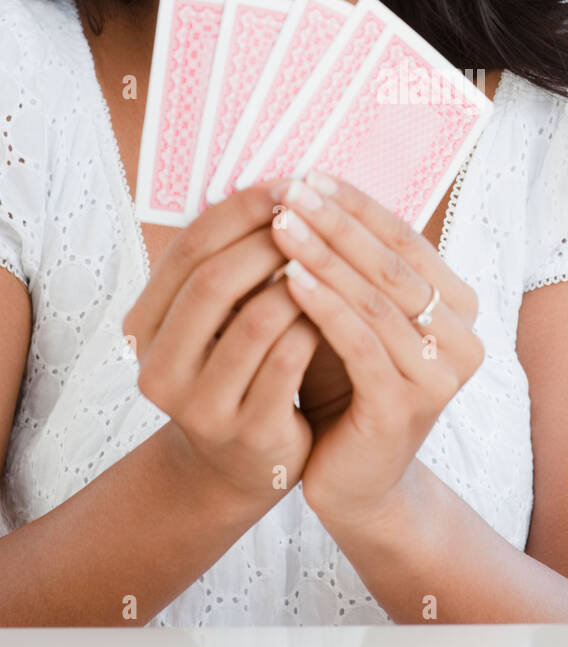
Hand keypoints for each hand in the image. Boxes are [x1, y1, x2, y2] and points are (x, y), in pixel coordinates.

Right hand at [122, 182, 320, 507]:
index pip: (188, 249)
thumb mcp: (221, 318)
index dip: (238, 210)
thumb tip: (278, 182)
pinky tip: (343, 306)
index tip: (286, 182)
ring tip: (333, 256)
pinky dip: (317, 325)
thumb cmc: (241, 367)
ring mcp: (201, 407)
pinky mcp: (249, 433)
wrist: (243, 464)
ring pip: (256, 321)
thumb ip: (232, 262)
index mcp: (144, 326)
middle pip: (213, 282)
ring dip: (300, 281)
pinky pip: (288, 363)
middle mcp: (159, 368)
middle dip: (269, 239)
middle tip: (315, 212)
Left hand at [269, 170, 484, 528]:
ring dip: (323, 256)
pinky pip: (360, 342)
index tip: (308, 176)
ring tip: (280, 226)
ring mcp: (440, 374)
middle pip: (392, 264)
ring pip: (375, 299)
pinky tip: (287, 280)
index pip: (405, 240)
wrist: (358, 485)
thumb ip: (351, 268)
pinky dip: (323, 306)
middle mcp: (464, 338)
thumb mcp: (356, 320)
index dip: (357, 206)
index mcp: (459, 307)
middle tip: (290, 191)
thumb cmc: (350, 390)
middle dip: (336, 223)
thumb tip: (309, 192)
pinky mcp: (407, 406)